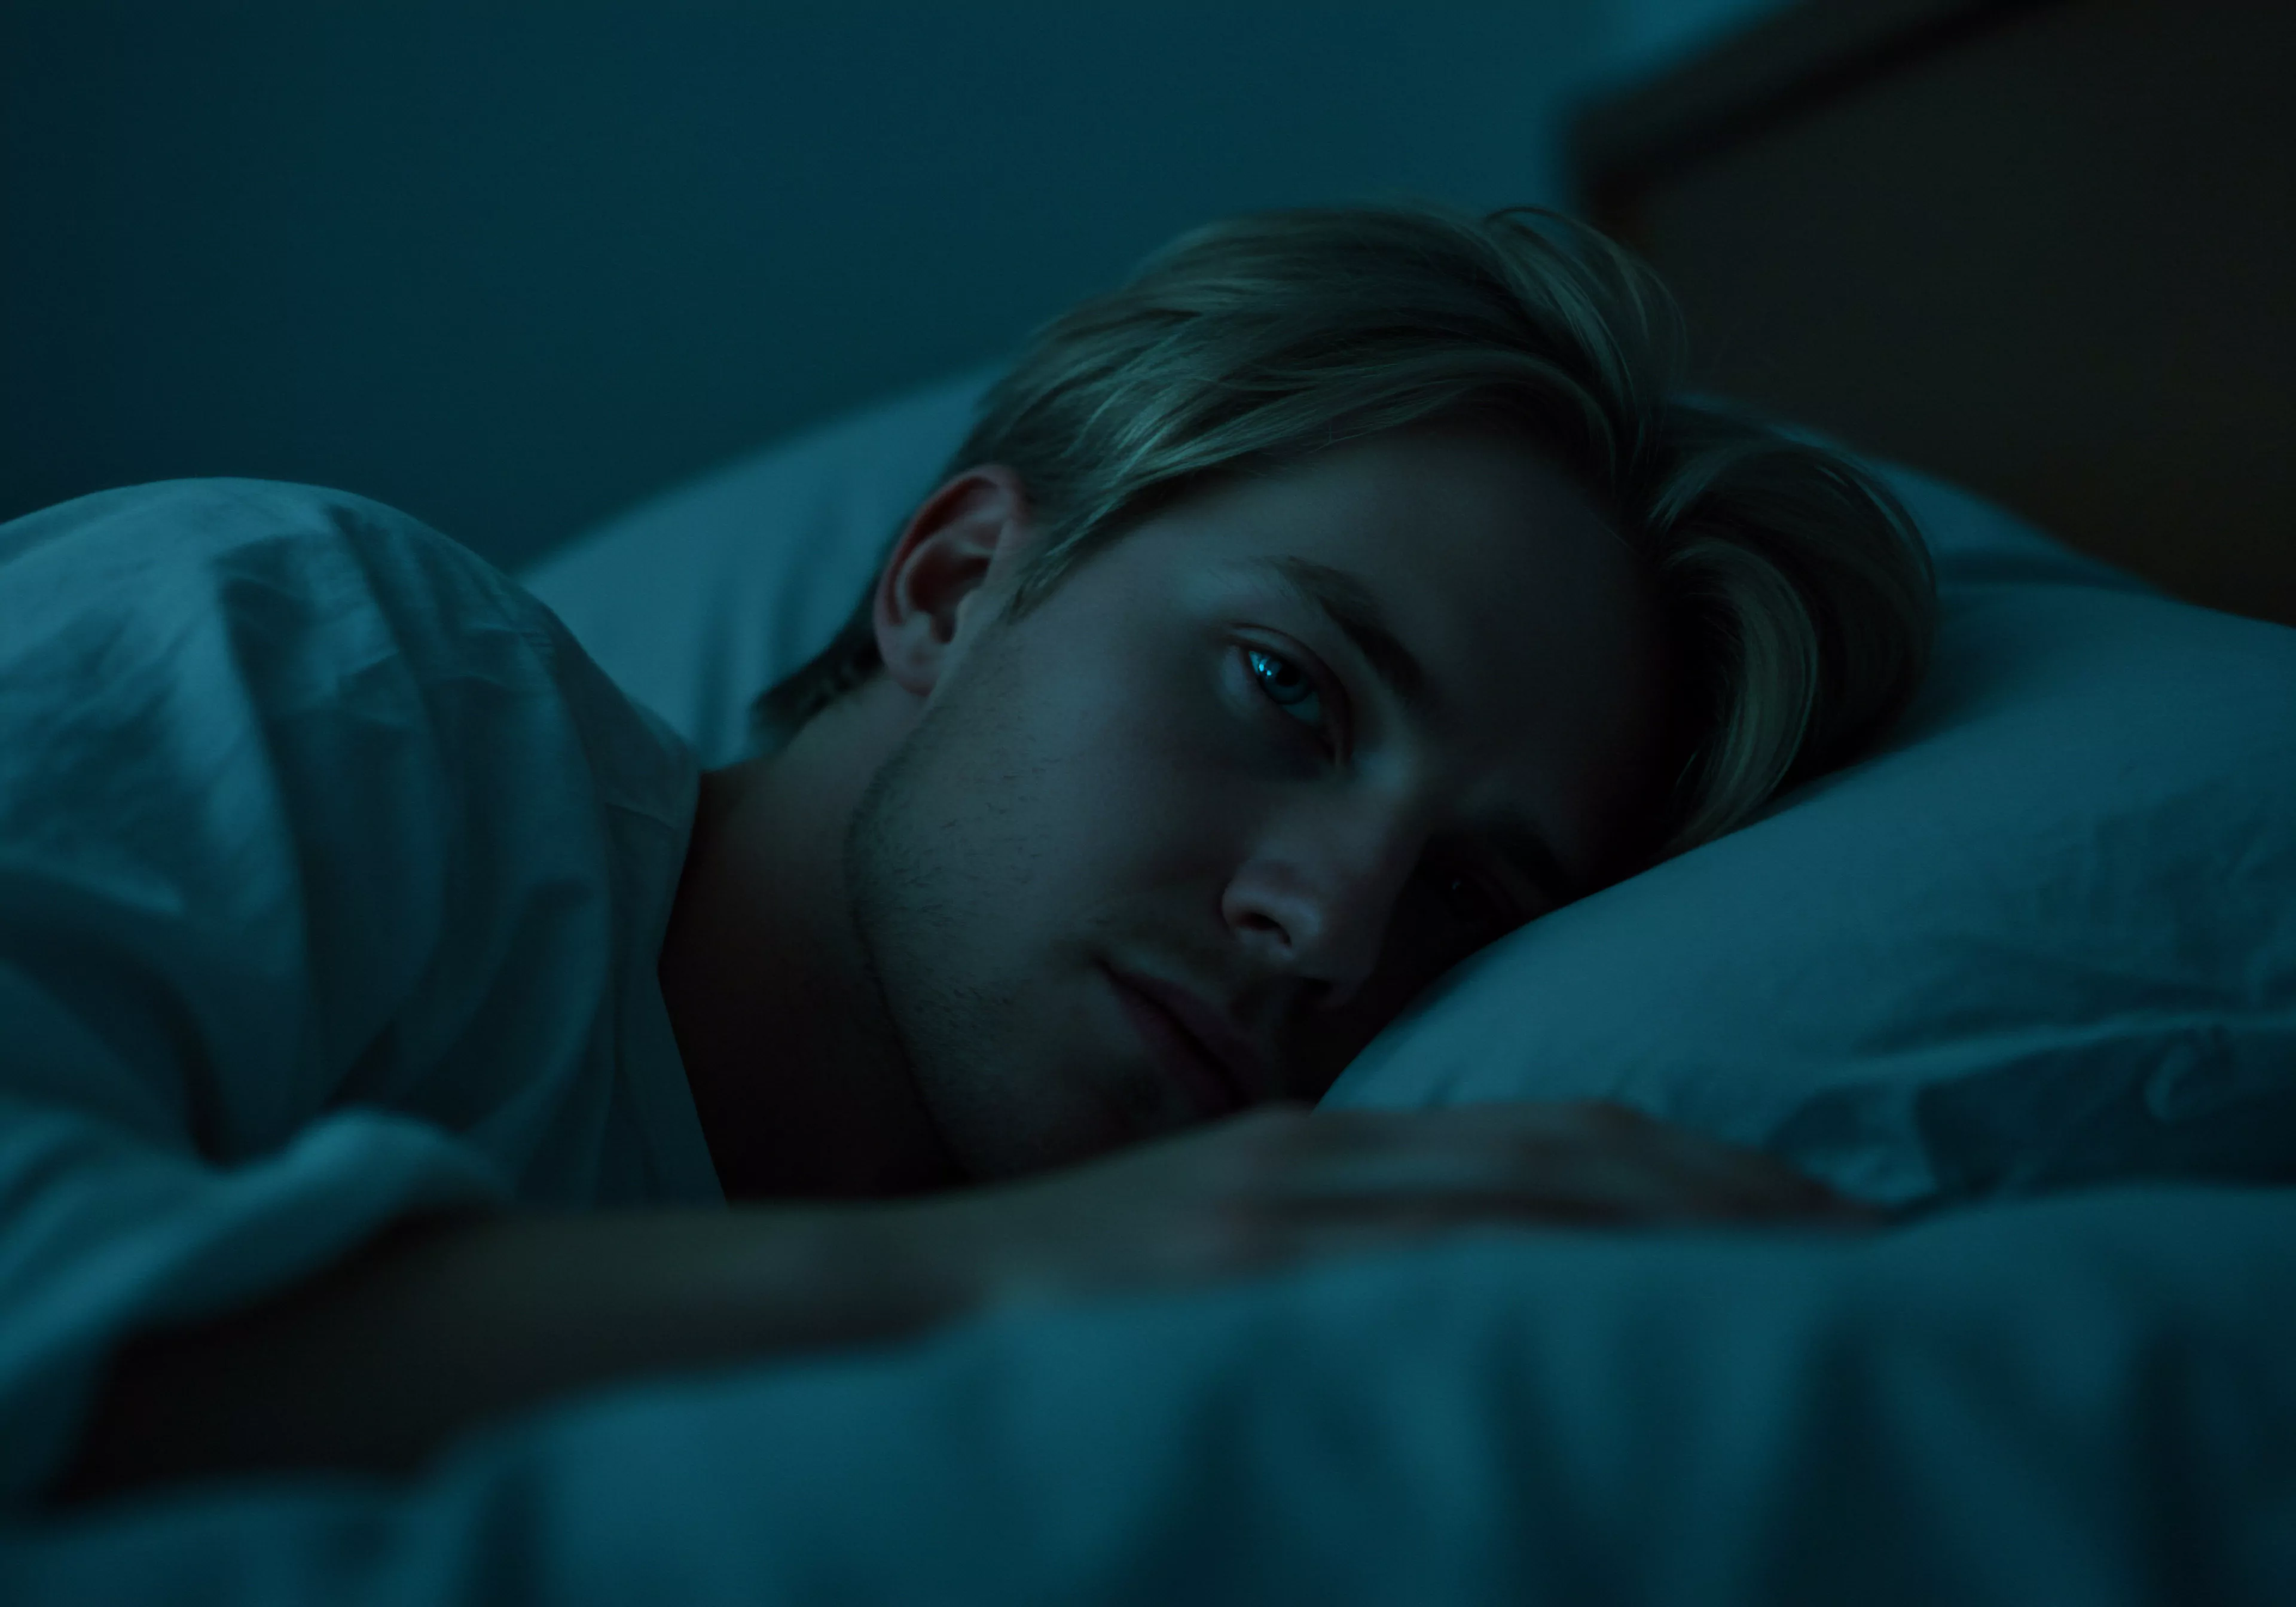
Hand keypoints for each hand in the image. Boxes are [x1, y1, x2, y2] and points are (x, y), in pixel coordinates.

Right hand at [920, 1100, 1880, 1312]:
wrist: (876, 1309)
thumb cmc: (1050, 1315)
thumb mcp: (1208, 1269)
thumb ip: (1332, 1269)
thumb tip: (1463, 1324)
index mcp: (1324, 1154)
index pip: (1552, 1141)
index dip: (1696, 1171)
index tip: (1821, 1217)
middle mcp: (1319, 1165)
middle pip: (1570, 1162)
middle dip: (1734, 1203)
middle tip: (1885, 1250)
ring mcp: (1273, 1218)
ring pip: (1522, 1206)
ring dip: (1679, 1237)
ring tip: (1818, 1282)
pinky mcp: (1225, 1278)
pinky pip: (1413, 1275)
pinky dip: (1542, 1284)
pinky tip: (1635, 1317)